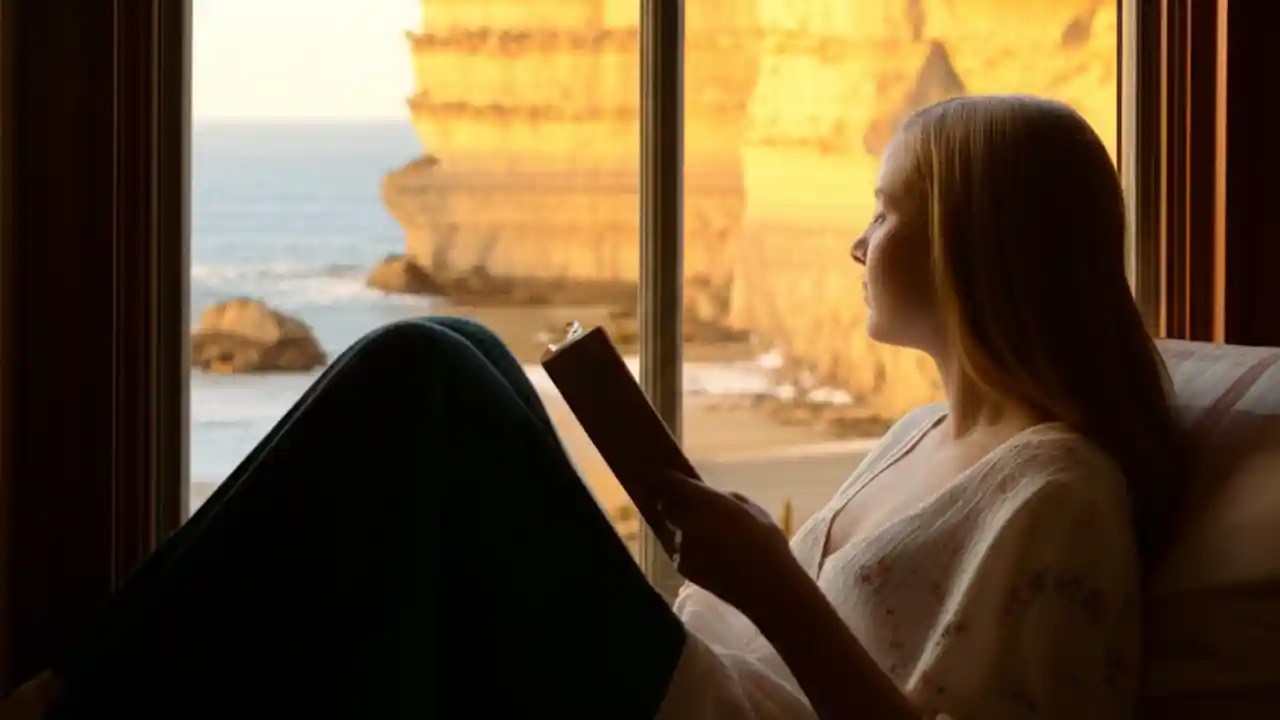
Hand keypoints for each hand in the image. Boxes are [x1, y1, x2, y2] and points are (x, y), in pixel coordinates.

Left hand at [655, 471, 804, 621]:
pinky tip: (699, 544)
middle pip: (666, 503)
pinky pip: (676, 546)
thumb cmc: (767, 543)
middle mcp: (687, 521)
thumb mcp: (753, 511)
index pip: (675, 483)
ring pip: (671, 526)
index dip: (669, 477)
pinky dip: (683, 542)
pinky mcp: (680, 566)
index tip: (667, 473)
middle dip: (669, 498)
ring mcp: (681, 545)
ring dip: (676, 521)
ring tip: (694, 523)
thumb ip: (726, 500)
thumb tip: (712, 497)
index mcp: (706, 503)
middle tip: (675, 494)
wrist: (766, 587)